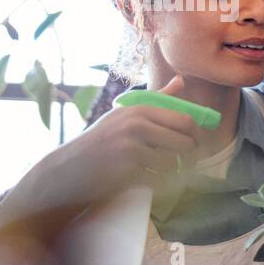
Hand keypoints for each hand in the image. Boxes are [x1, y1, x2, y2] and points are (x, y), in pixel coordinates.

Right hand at [27, 74, 198, 210]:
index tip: (194, 146)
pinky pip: (160, 181)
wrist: (67, 168)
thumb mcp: (125, 113)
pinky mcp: (127, 172)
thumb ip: (157, 98)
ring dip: (173, 173)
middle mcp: (136, 126)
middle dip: (191, 157)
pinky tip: (146, 181)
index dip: (196, 136)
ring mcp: (131, 149)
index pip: (186, 121)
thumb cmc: (101, 140)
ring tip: (161, 172)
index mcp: (139, 110)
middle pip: (186, 143)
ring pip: (175, 165)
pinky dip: (158, 184)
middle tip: (186, 165)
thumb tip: (181, 79)